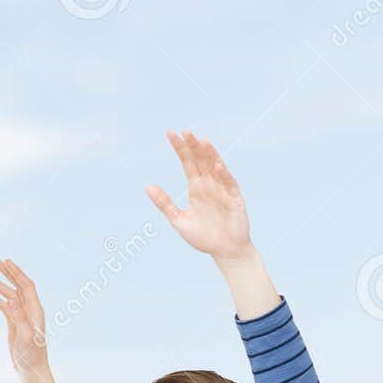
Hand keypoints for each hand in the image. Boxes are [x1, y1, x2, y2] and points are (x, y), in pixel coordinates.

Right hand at [0, 258, 50, 379]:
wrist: (31, 368)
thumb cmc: (32, 355)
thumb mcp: (27, 336)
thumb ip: (20, 317)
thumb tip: (11, 299)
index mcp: (35, 310)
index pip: (26, 286)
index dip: (17, 273)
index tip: (7, 262)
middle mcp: (29, 310)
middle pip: (18, 286)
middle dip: (8, 273)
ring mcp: (21, 316)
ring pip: (9, 295)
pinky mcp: (14, 323)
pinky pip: (4, 306)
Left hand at [146, 130, 252, 261]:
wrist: (225, 251)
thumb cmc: (203, 236)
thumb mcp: (179, 220)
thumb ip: (165, 204)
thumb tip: (148, 186)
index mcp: (196, 188)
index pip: (187, 163)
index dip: (180, 149)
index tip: (171, 134)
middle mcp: (209, 185)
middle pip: (201, 161)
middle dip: (193, 147)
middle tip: (185, 131)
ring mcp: (223, 190)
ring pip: (216, 168)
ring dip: (210, 155)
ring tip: (202, 141)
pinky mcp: (235, 199)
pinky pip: (229, 184)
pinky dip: (224, 175)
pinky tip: (217, 166)